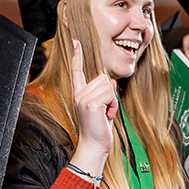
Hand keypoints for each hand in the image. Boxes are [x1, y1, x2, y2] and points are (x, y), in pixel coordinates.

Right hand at [69, 40, 117, 176]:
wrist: (94, 146)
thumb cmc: (99, 130)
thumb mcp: (104, 108)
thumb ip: (105, 94)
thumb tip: (110, 81)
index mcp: (80, 95)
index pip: (77, 71)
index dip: (77, 56)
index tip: (75, 42)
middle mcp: (79, 95)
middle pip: (102, 79)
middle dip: (110, 95)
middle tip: (104, 111)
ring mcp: (83, 99)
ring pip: (108, 86)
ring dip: (112, 101)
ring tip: (104, 114)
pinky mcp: (90, 104)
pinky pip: (110, 95)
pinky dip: (113, 106)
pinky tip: (106, 116)